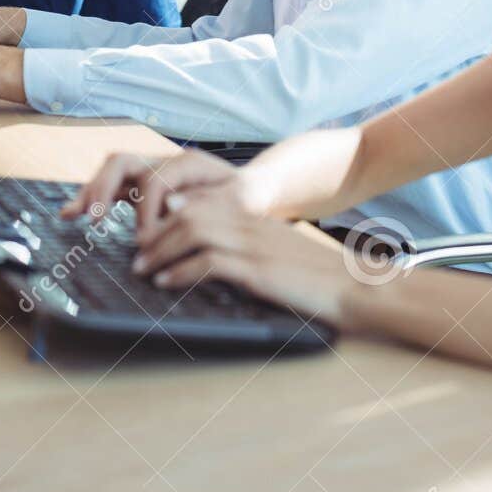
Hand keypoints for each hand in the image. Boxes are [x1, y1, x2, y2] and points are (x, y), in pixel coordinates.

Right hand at [63, 148, 245, 235]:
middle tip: (96, 221)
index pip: (154, 180)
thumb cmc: (244, 201)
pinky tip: (71, 213)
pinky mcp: (142, 187)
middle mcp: (165, 161)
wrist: (250, 193)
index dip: (146, 210)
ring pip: (112, 171)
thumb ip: (206, 205)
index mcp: (188, 162)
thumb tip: (171, 212)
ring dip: (91, 192)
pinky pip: (112, 187)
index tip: (145, 241)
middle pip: (124, 163)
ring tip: (72, 215)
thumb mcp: (235, 204)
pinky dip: (91, 198)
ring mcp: (151, 171)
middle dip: (104, 190)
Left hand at [132, 191, 352, 330]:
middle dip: (156, 234)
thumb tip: (215, 263)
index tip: (149, 234)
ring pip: (192, 232)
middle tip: (137, 254)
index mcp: (255, 218)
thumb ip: (249, 250)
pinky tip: (166, 283)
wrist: (354, 286)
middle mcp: (250, 224)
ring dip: (161, 251)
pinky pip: (209, 262)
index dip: (169, 218)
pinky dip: (181, 271)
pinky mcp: (258, 269)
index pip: (202, 204)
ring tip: (142, 269)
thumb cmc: (317, 277)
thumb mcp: (278, 255)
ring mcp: (254, 244)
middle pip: (189, 214)